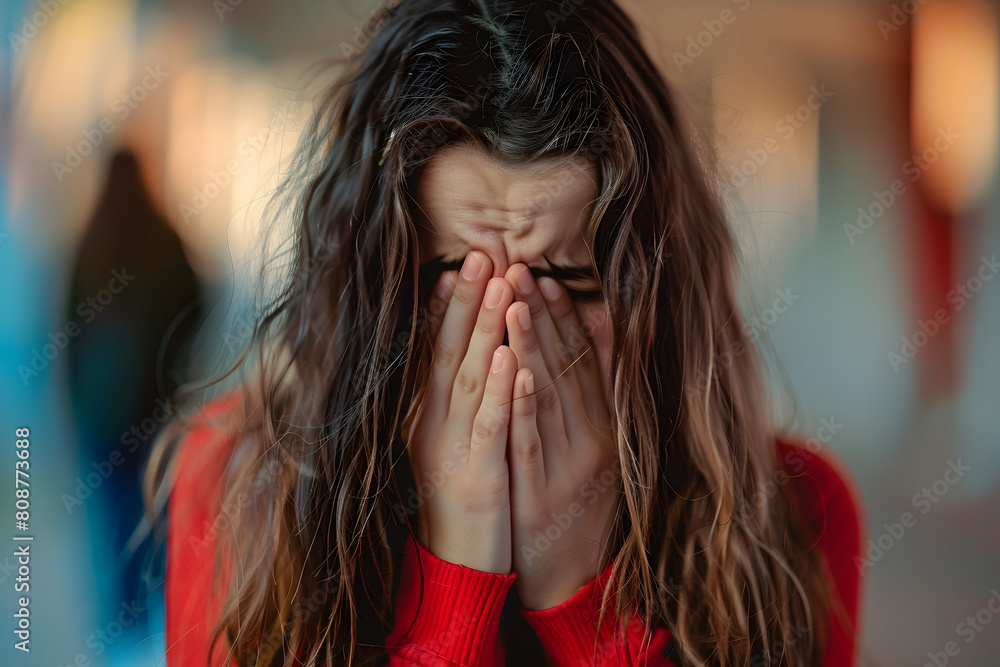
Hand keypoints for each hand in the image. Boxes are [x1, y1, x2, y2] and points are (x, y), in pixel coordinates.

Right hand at [402, 251, 517, 572]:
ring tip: (499, 287)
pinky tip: (508, 357)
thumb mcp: (454, 449)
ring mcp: (453, 451)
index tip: (461, 268)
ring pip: (468, 379)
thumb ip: (460, 405)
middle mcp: (435, 427)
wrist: (453, 573)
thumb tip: (476, 360)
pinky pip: (488, 427)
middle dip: (466, 303)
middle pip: (450, 354)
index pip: (437, 354)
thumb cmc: (459, 506)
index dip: (448, 310)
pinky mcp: (478, 477)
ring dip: (484, 331)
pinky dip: (497, 391)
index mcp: (429, 419)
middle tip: (480, 256)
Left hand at [502, 263, 620, 609]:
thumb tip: (594, 341)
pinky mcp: (541, 493)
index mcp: (601, 427)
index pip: (581, 362)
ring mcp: (566, 465)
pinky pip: (532, 441)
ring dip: (532, 346)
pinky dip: (526, 404)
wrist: (574, 580)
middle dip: (542, 315)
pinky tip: (516, 370)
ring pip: (548, 396)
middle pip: (564, 367)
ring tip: (514, 300)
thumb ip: (591, 399)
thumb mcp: (595, 451)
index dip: (563, 318)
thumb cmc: (578, 508)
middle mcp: (589, 439)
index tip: (545, 277)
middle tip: (521, 269)